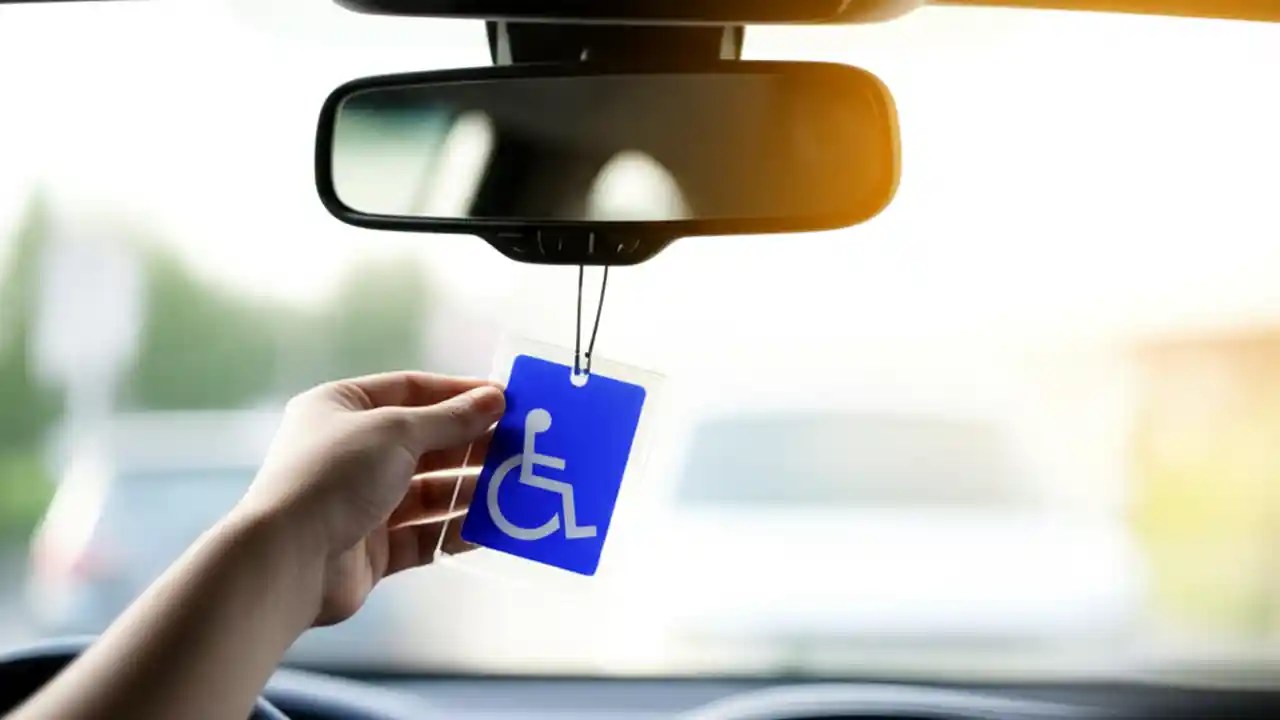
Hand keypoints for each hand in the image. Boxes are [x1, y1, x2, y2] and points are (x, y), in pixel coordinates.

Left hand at [236, 372, 504, 625]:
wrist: (287, 559)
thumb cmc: (332, 477)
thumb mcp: (396, 432)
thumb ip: (449, 420)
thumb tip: (494, 399)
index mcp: (341, 409)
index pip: (411, 391)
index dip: (459, 394)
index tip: (505, 400)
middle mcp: (350, 453)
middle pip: (425, 442)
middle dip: (471, 443)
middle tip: (520, 445)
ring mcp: (361, 502)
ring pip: (428, 490)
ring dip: (470, 488)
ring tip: (514, 485)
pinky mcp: (373, 549)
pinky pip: (424, 534)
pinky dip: (455, 529)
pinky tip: (491, 526)